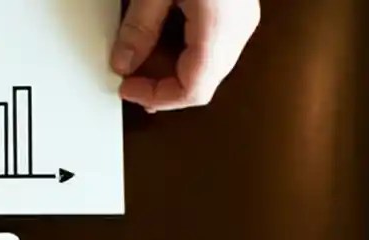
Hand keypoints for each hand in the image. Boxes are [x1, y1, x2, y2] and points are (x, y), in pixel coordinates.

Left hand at [110, 0, 259, 111]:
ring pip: (209, 70)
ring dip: (174, 72)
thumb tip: (124, 62)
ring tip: (142, 60)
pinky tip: (164, 41)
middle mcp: (239, 29)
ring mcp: (244, 22)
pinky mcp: (240, 13)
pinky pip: (215, 49)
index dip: (156, 98)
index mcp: (220, 28)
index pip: (192, 90)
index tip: (127, 89)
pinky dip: (186, 55)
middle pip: (202, 84)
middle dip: (162, 88)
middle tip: (130, 80)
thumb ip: (140, 26)